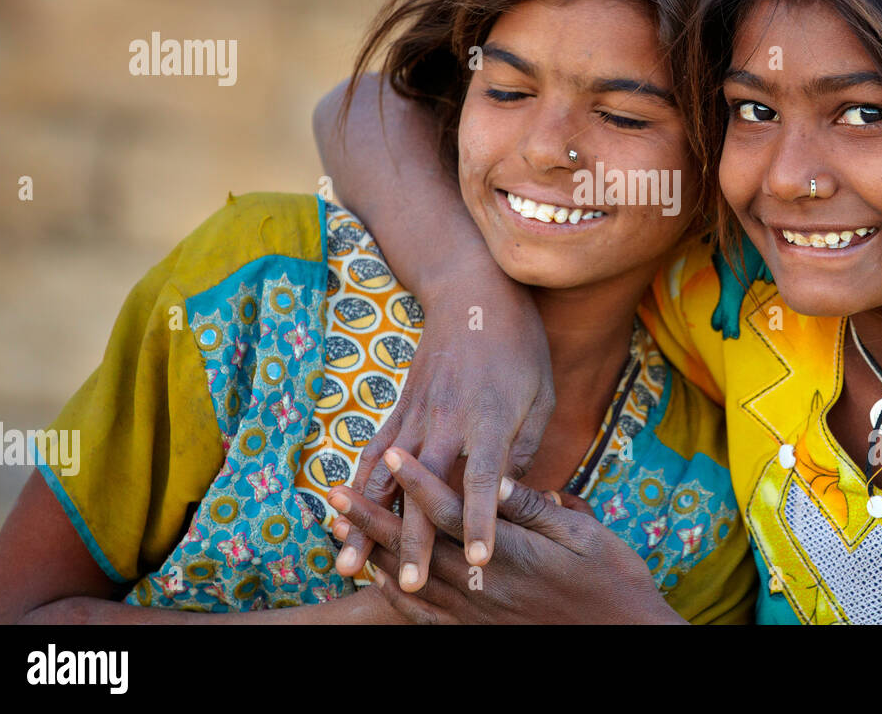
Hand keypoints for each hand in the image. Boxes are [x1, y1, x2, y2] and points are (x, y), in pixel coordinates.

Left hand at [331, 451, 684, 624]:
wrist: (625, 640)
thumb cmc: (614, 581)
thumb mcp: (586, 535)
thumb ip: (536, 509)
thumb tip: (497, 477)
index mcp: (513, 552)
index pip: (453, 510)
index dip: (419, 482)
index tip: (392, 455)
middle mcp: (486, 586)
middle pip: (417, 545)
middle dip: (374, 515)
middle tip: (336, 493)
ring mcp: (478, 615)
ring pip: (411, 580)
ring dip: (372, 551)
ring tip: (340, 529)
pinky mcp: (477, 633)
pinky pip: (423, 616)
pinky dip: (391, 594)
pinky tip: (374, 576)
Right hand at [336, 292, 554, 591]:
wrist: (472, 295)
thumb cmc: (519, 347)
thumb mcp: (540, 395)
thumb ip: (525, 449)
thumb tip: (512, 498)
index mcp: (490, 420)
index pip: (484, 480)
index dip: (481, 522)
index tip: (479, 561)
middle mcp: (447, 422)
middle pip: (426, 491)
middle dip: (417, 541)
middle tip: (412, 586)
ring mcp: (416, 416)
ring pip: (384, 480)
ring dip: (367, 526)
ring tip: (349, 568)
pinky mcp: (399, 410)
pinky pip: (372, 456)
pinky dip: (356, 491)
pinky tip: (341, 520)